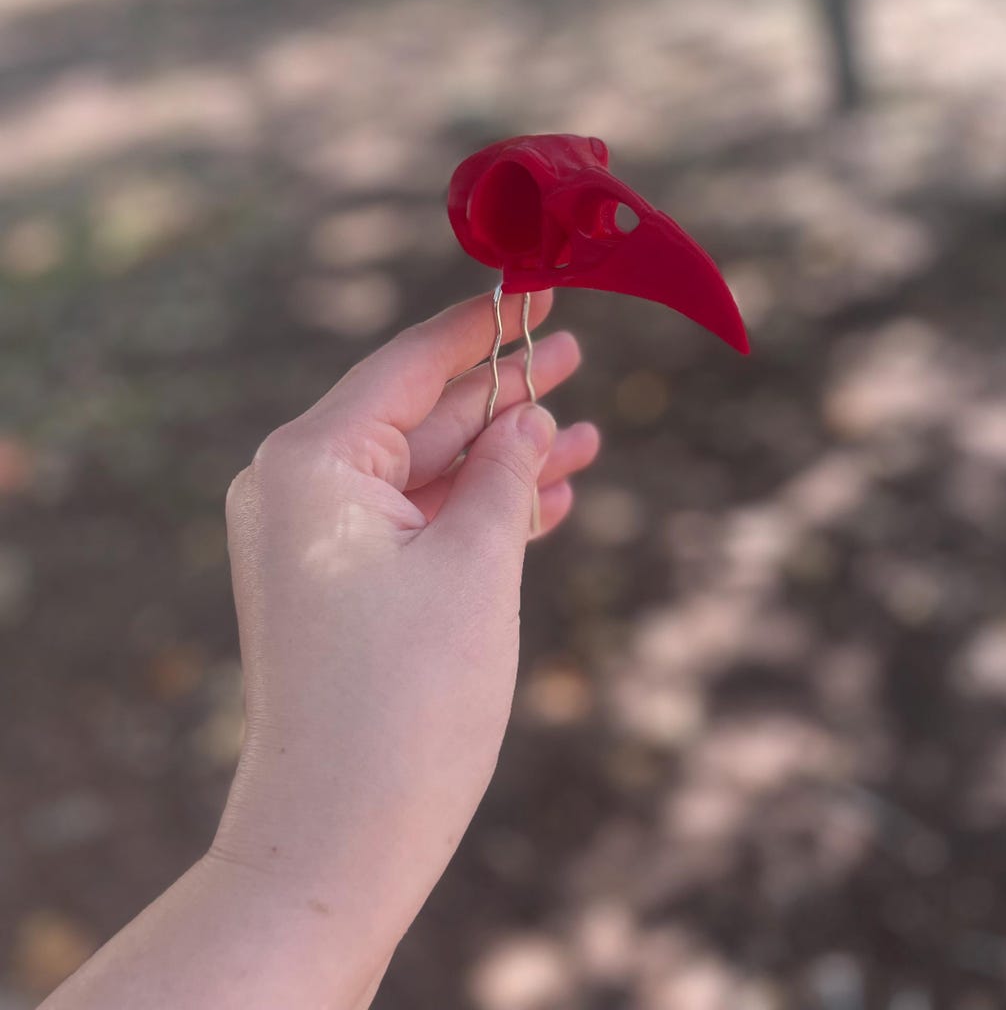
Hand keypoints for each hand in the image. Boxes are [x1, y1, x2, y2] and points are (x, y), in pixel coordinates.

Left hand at [213, 291, 597, 977]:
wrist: (340, 838)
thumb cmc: (407, 698)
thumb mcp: (475, 564)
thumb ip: (507, 474)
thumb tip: (530, 417)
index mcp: (313, 460)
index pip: (409, 365)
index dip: (482, 327)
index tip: (537, 286)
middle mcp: (301, 489)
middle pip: (421, 415)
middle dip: (503, 391)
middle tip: (572, 348)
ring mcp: (318, 540)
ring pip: (427, 472)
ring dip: (505, 456)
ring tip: (585, 430)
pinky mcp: (340, 586)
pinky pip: (417, 523)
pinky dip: (480, 509)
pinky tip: (551, 492)